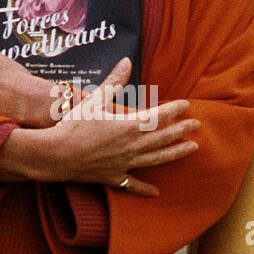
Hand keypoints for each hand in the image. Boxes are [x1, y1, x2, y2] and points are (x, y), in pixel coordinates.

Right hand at [40, 56, 199, 196]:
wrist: (55, 154)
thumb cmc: (73, 125)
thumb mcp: (94, 100)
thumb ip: (113, 82)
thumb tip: (126, 61)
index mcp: (128, 126)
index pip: (159, 116)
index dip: (174, 110)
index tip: (187, 105)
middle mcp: (131, 146)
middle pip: (163, 137)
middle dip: (182, 130)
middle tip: (197, 125)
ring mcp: (124, 163)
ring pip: (156, 159)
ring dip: (176, 153)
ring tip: (193, 149)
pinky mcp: (113, 177)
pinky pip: (133, 184)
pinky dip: (145, 189)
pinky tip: (156, 193)